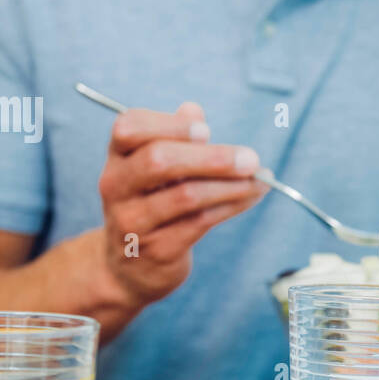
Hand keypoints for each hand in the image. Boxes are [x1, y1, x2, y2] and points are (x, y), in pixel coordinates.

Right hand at [97, 101, 264, 313]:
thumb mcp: (155, 170)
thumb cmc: (150, 205)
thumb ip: (172, 138)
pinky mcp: (157, 249)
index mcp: (117, 158)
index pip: (129, 127)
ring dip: (231, 184)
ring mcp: (133, 221)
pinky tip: (252, 196)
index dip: (168, 124)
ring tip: (260, 178)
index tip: (206, 131)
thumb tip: (193, 111)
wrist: (129, 269)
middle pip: (158, 160)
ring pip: (185, 195)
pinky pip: (200, 222)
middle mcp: (117, 186)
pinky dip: (232, 205)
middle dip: (211, 157)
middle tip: (250, 158)